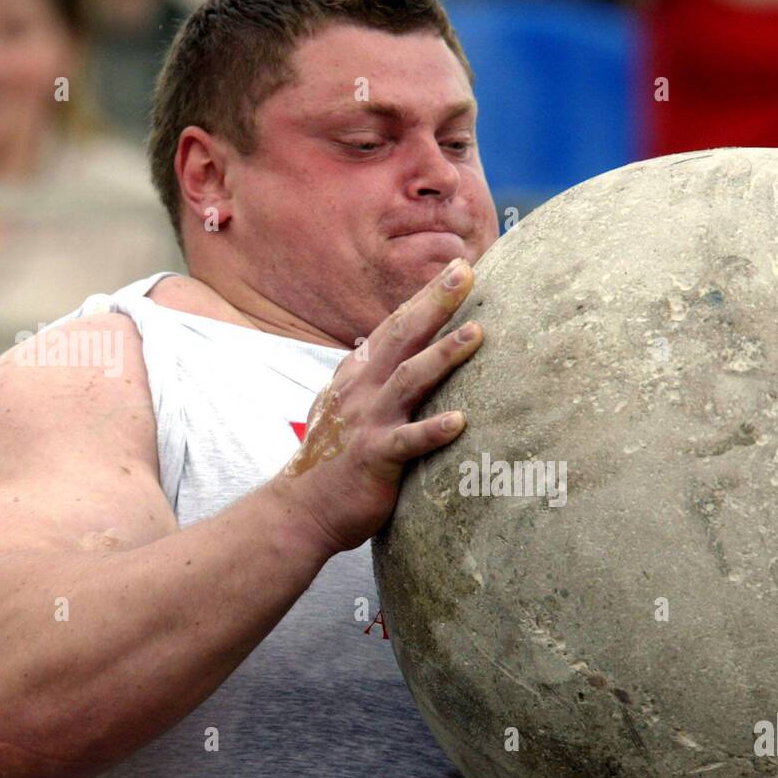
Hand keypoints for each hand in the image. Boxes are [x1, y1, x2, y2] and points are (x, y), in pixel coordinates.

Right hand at [281, 257, 483, 554]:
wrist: (301, 509)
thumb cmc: (333, 461)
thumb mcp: (346, 408)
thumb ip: (369, 380)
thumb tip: (389, 354)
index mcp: (357, 376)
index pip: (395, 326)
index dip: (426, 296)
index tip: (458, 268)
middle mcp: (361, 391)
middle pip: (402, 336)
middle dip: (435, 302)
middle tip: (465, 272)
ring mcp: (367, 422)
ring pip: (408, 380)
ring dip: (443, 355)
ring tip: (476, 334)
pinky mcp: (374, 458)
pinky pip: (408, 442)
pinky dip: (433, 430)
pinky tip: (461, 422)